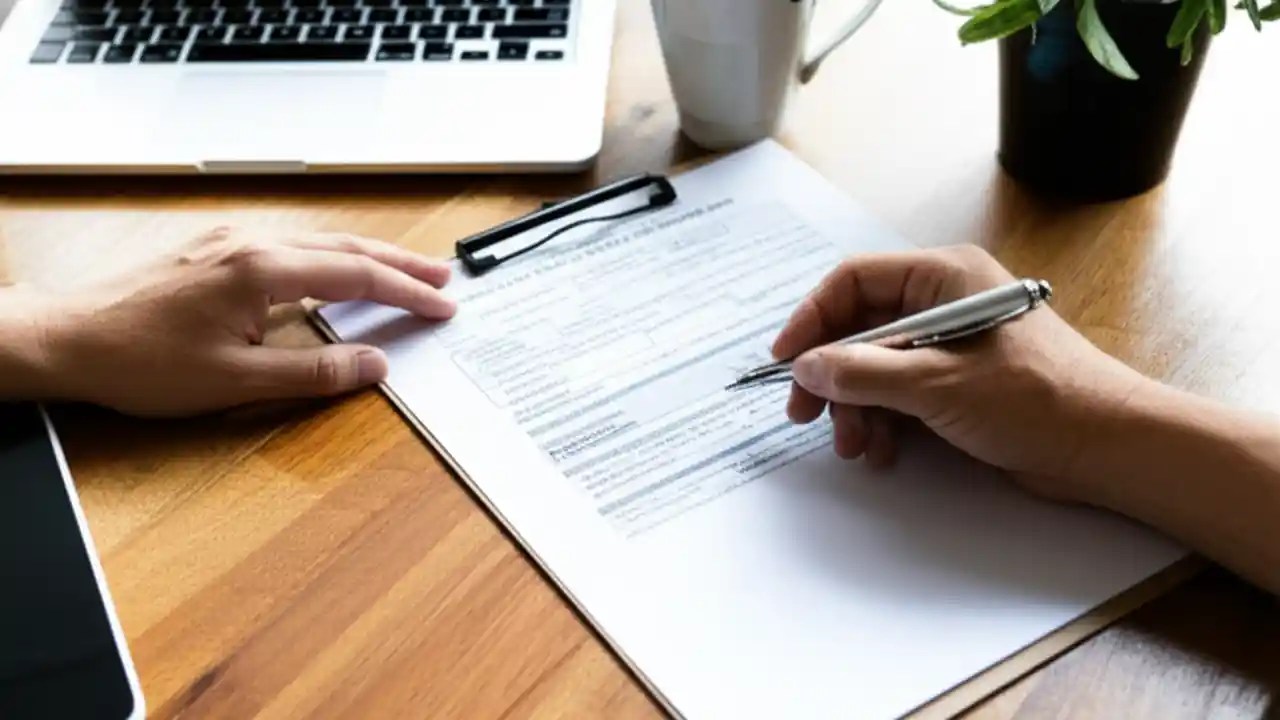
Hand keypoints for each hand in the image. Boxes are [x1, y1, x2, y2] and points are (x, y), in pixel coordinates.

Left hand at [3, 227, 455, 416]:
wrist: (66, 338)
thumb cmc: (140, 362)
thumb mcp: (235, 381)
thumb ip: (313, 370)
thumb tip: (373, 365)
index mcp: (261, 270)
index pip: (356, 277)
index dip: (406, 293)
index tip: (442, 305)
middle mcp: (250, 243)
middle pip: (345, 247)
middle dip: (400, 264)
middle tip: (443, 277)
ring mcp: (229, 240)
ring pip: (318, 240)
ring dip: (366, 257)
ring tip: (404, 272)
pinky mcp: (212, 248)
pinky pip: (290, 243)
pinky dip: (330, 255)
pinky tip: (335, 268)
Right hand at [771, 245, 1152, 501]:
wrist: (1106, 446)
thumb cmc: (1035, 399)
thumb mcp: (937, 384)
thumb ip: (863, 374)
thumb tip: (805, 368)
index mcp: (943, 277)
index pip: (854, 281)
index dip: (812, 318)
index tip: (786, 362)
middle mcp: (943, 303)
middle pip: (860, 329)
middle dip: (832, 376)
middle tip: (805, 415)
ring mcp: (951, 345)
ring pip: (876, 367)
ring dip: (856, 408)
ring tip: (855, 446)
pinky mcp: (958, 383)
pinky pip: (901, 393)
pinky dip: (884, 421)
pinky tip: (883, 452)